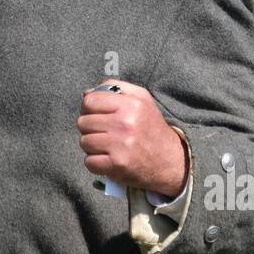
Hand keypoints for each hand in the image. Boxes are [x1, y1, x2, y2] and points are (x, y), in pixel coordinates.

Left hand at [77, 80, 188, 197]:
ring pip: (84, 142)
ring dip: (91, 146)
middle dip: (89, 128)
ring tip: (106, 146)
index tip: (96, 114)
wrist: (170, 161)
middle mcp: (126, 123)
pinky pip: (89, 161)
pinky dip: (95, 163)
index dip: (88, 108)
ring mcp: (120, 145)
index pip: (90, 101)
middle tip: (103, 132)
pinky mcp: (117, 164)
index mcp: (131, 104)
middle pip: (83, 122)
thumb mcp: (142, 99)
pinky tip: (107, 159)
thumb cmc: (151, 128)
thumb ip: (115, 89)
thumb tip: (86, 93)